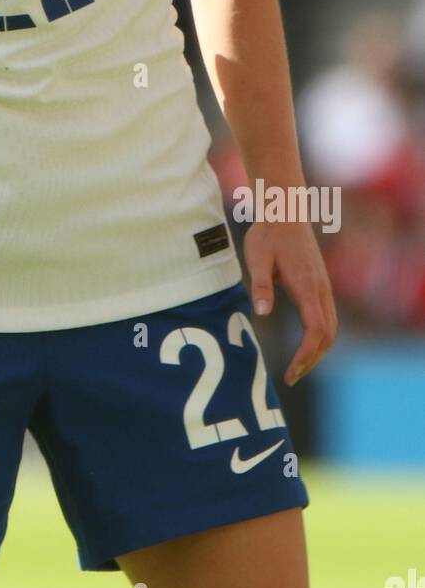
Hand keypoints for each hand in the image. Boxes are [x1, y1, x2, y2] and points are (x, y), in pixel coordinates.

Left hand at [244, 218, 337, 385]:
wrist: (285, 210)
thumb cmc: (267, 233)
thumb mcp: (257, 256)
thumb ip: (261, 284)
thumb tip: (262, 311)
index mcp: (306, 285)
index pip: (315, 330)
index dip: (306, 355)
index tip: (291, 372)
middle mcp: (320, 288)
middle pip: (327, 335)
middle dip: (312, 360)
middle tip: (291, 377)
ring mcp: (323, 286)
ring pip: (330, 328)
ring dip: (317, 351)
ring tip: (297, 368)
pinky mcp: (320, 284)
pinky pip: (326, 317)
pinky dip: (319, 337)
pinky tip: (305, 346)